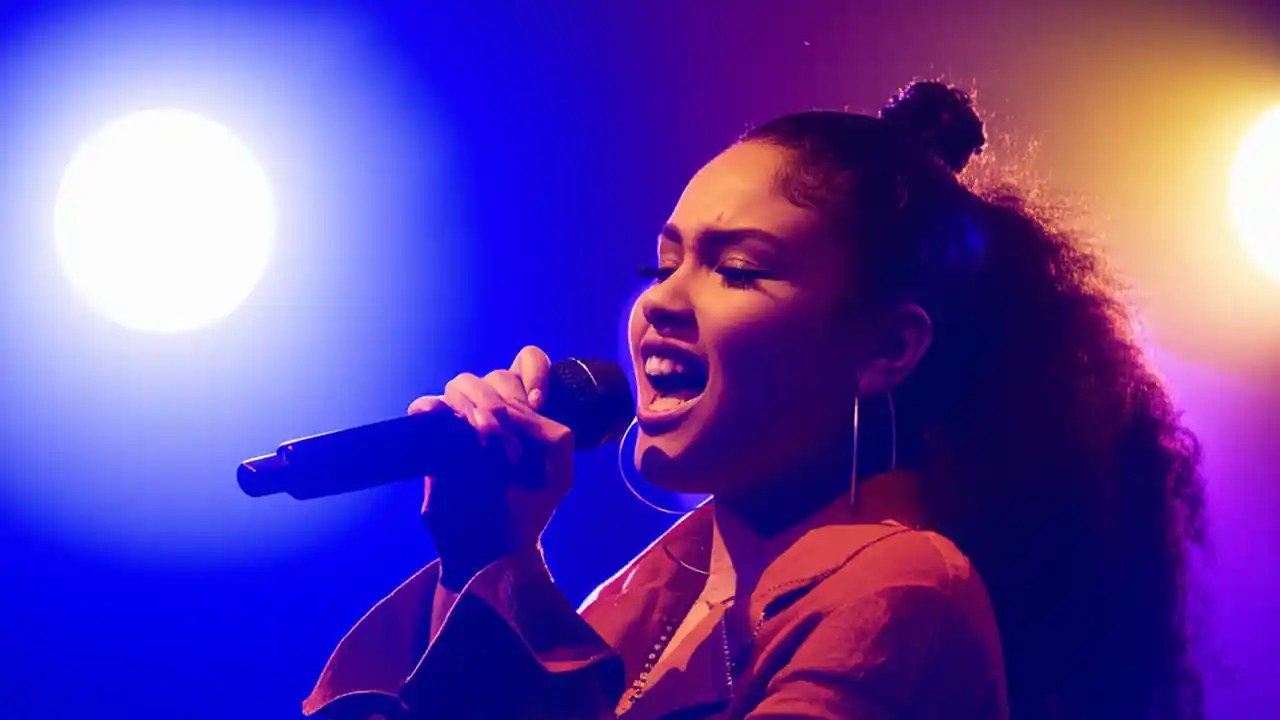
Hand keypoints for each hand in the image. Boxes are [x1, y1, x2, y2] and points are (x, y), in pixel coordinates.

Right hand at [407, 345, 572, 589]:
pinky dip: (431, 406)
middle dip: (504, 406)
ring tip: (485, 441)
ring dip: (478, 407)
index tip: (537, 401)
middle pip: (494, 376)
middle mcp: (490, 414)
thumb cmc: (526, 513)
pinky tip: (437, 416)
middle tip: (508, 448)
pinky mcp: (433, 443)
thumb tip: (527, 406)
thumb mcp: (557, 476)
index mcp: (521, 417)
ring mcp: (460, 426)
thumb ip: (553, 437)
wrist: (494, 550)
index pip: (526, 363)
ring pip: (462, 384)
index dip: (533, 370)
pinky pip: (426, 406)